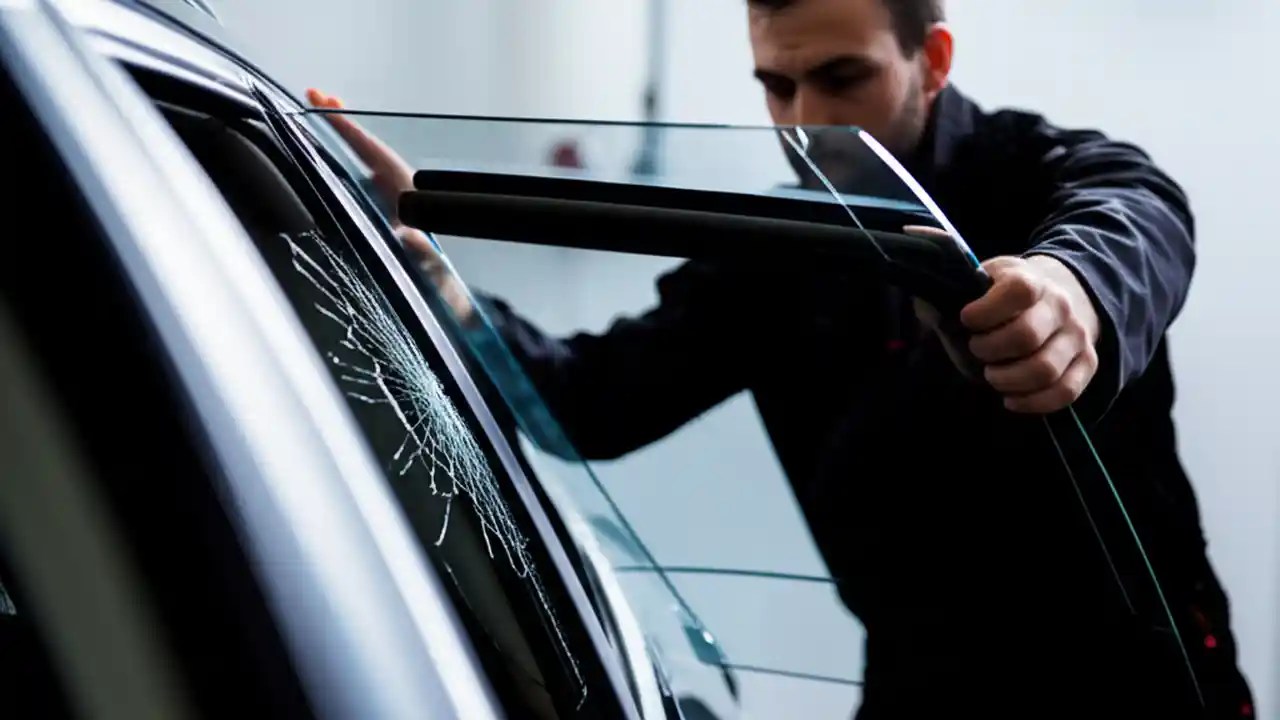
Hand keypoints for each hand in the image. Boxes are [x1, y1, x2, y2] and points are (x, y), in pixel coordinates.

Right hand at [308, 88, 473, 323]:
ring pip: (368, 159)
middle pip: (369, 148)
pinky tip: (339, 151)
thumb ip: (421, 253)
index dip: (350, 129)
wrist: (449, 300)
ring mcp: (395, 200)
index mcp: (408, 197)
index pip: (374, 153)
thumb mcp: (430, 271)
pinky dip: (352, 157)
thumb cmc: (438, 286)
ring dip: (348, 135)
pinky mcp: (389, 212)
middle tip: (317, 93)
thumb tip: (409, 234)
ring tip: (327, 109)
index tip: (328, 105)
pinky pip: (367, 176)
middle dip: (344, 122)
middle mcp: (402, 192)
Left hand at [960, 255, 1100, 413]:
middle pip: (1026, 337)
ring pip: (1046, 370)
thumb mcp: (981, 278)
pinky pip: (1066, 392)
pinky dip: (1034, 403)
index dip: (985, 311)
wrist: (1061, 291)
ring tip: (992, 376)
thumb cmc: (1006, 293)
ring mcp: (1077, 336)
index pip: (1017, 292)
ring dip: (1009, 380)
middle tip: (976, 351)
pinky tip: (1011, 398)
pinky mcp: (1087, 363)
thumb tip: (924, 293)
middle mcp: (1060, 306)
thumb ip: (950, 287)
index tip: (966, 319)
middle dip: (990, 351)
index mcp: (1031, 280)